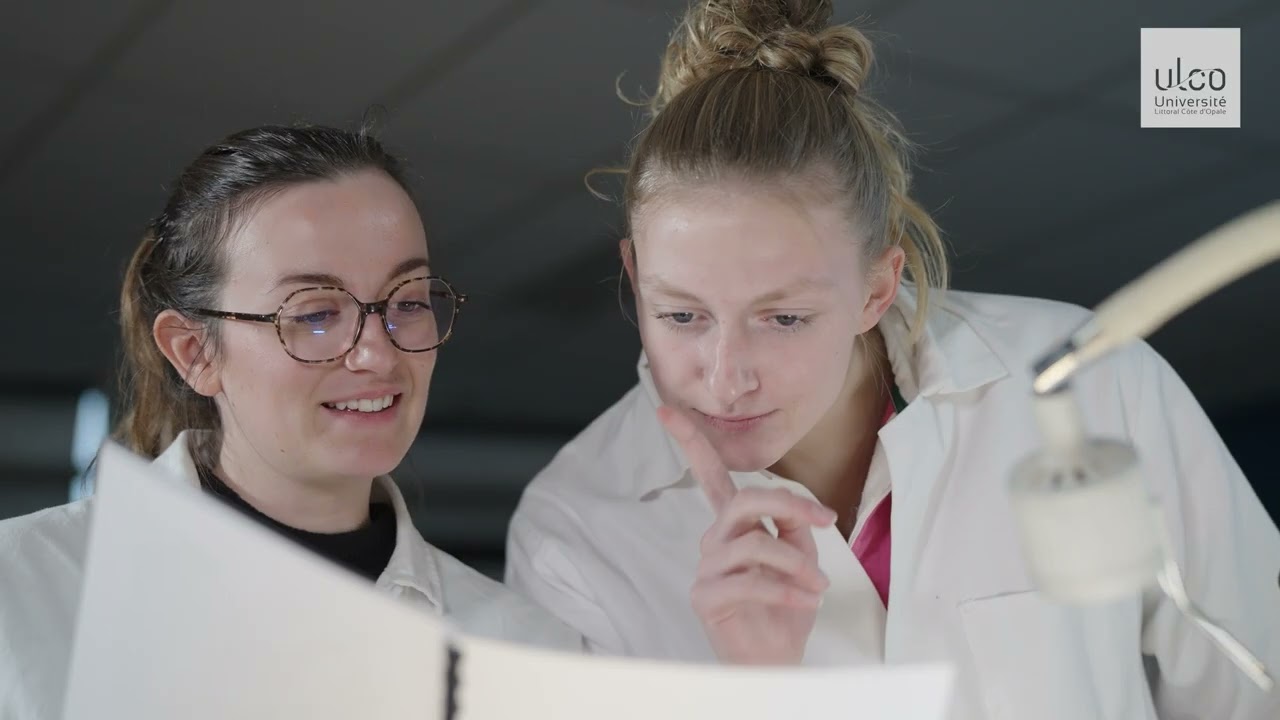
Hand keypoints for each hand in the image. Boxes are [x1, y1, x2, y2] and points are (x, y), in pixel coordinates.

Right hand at [657, 405, 835, 664]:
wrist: (774, 658)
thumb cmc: (784, 607)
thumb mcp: (798, 558)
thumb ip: (792, 527)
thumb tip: (796, 508)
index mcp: (733, 524)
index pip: (709, 475)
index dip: (689, 441)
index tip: (665, 408)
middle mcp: (714, 540)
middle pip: (743, 500)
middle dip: (789, 505)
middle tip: (826, 522)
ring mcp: (707, 567)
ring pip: (754, 545)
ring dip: (797, 564)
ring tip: (818, 586)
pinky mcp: (706, 596)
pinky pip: (750, 582)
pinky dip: (786, 590)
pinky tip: (806, 602)